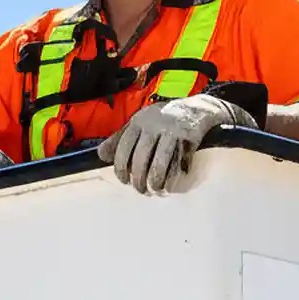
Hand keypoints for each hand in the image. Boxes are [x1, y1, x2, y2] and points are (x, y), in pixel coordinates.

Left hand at [97, 94, 257, 193]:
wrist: (198, 109)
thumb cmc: (164, 121)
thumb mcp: (140, 124)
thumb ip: (120, 138)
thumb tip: (100, 155)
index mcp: (138, 121)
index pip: (123, 149)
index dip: (121, 168)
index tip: (124, 181)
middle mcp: (153, 125)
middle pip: (140, 159)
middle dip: (138, 179)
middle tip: (141, 190)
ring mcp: (172, 130)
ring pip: (159, 164)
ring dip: (155, 182)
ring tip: (155, 189)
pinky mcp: (189, 137)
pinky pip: (178, 163)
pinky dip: (173, 177)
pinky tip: (170, 184)